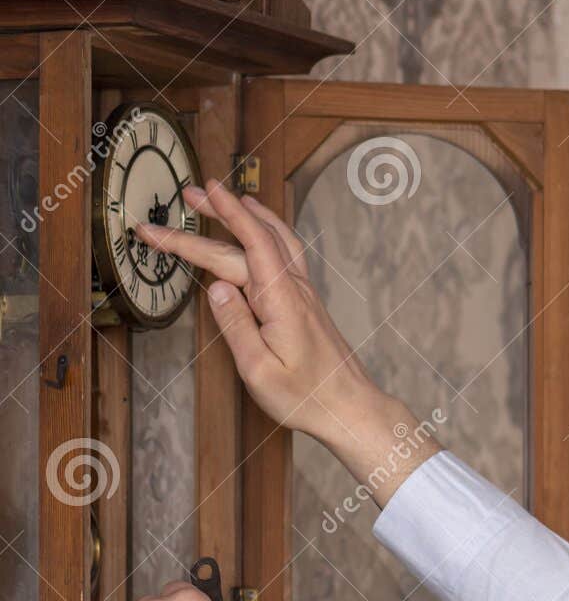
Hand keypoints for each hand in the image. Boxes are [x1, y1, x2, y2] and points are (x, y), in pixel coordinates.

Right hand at [136, 179, 372, 450]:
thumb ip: (235, 325)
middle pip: (249, 241)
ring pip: (273, 238)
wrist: (350, 408)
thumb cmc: (307, 397)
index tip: (200, 193)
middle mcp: (294, 288)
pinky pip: (285, 252)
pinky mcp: (305, 300)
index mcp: (281, 300)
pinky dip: (267, 229)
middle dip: (214, 216)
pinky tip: (258, 225)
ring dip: (245, 214)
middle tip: (186, 194)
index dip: (222, 214)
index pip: (246, 245)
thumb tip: (216, 289)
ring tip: (218, 197)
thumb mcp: (259, 370)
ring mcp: (303, 291)